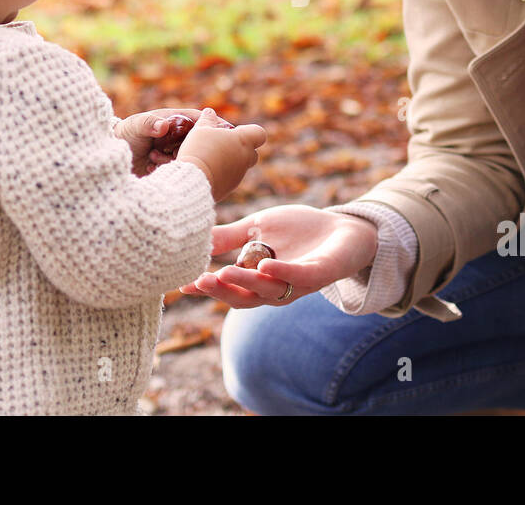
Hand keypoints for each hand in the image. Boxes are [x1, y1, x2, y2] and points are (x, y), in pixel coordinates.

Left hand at [113, 108, 201, 175]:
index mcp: (175, 119)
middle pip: (197, 141)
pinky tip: (150, 166)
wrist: (113, 155)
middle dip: (187, 148)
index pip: (198, 119)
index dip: (209, 124)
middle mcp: (178, 135)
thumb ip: (149, 124)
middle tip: (171, 152)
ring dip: (171, 159)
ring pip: (188, 157)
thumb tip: (164, 126)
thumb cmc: (125, 134)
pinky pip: (178, 169)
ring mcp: (174, 150)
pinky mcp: (169, 165)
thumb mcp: (136, 126)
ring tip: (152, 156)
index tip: (212, 133)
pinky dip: (166, 169)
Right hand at [176, 108, 266, 200]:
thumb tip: (209, 113)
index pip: (259, 133)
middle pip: (252, 152)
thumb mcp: (200, 129)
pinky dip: (222, 174)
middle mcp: (245, 159)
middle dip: (241, 148)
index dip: (250, 131)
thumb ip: (207, 120)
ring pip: (240, 166)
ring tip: (210, 158)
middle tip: (222, 144)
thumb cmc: (199, 150)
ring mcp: (238, 175)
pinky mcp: (229, 188)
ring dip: (230, 161)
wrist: (192, 181)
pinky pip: (230, 178)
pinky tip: (206, 170)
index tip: (234, 131)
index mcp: (243, 141)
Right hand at [178, 205, 378, 306]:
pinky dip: (281, 273)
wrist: (345, 227)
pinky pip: (299, 277)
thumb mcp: (258, 229)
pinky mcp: (320, 273)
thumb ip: (229, 237)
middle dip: (220, 291)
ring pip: (267, 291)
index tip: (180, 282)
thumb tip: (194, 238)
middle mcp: (276, 288)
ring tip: (222, 273)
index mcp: (258, 279)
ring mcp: (298, 283)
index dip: (205, 287)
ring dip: (245, 283)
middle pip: (244, 297)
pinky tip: (264, 266)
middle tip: (197, 281)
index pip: (228, 289)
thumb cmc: (301, 230)